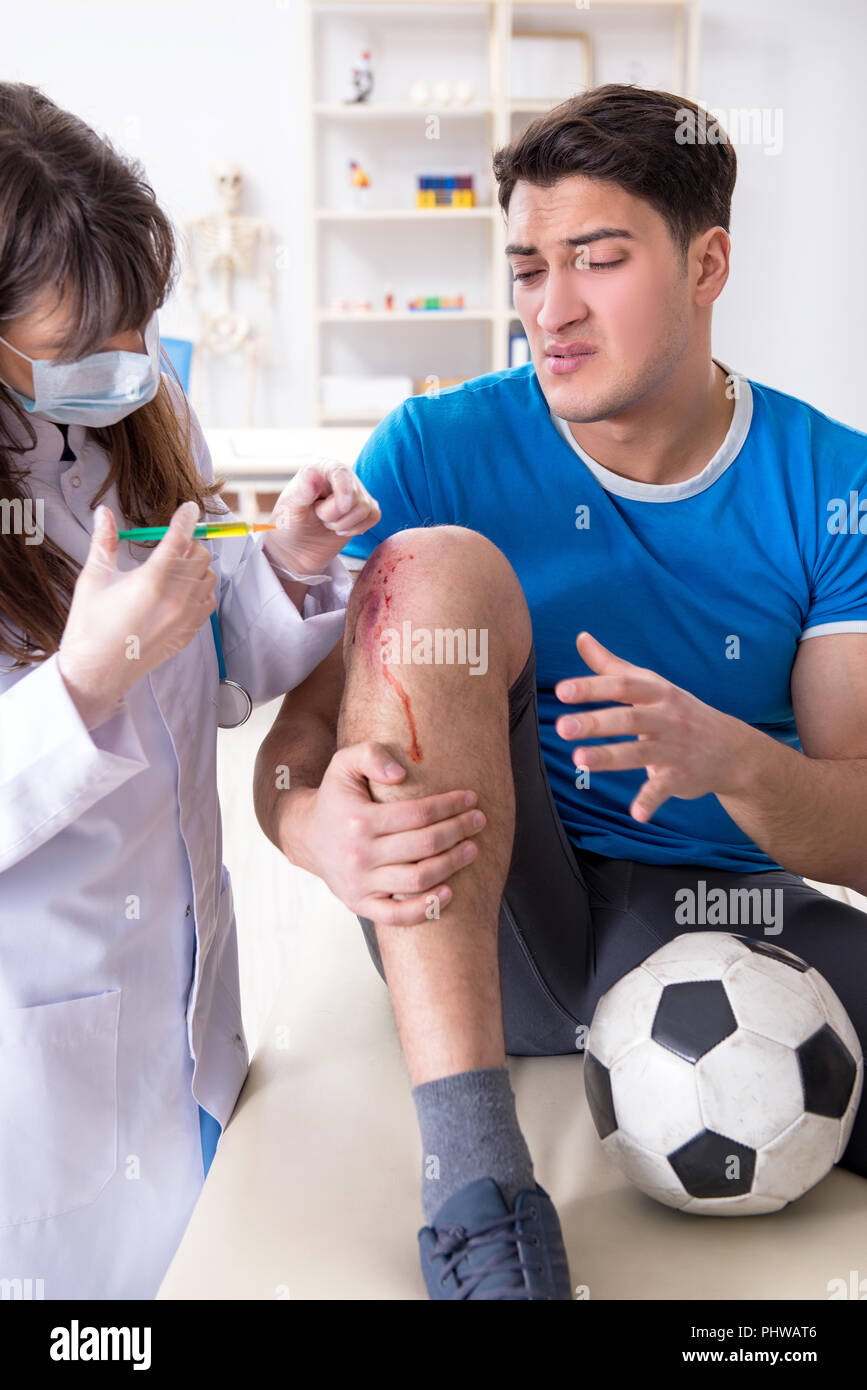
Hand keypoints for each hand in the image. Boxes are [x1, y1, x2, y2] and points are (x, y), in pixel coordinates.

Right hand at [58, 501, 216, 726]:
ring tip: (173, 568)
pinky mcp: (189, 633)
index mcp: (151, 581)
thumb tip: (103, 514)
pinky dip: (201, 591)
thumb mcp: (93, 578)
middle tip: (169, 545)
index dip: (186, 519)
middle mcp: (175, 599)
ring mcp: (186, 618)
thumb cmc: (90, 626)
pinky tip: (181, 591)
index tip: (189, 508)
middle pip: (199, 556)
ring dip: (196, 567)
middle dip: (188, 544)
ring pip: (209, 578)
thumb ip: (103, 542)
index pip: (179, 539)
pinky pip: (209, 602)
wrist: (97, 673)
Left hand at [263, 456, 379, 578]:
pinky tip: (341, 529)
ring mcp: (355, 492)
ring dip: (344, 524)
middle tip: (318, 517)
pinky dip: (358, 528)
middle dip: (335, 516)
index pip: (340, 472)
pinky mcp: (365, 508)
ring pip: (366, 509)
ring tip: (327, 523)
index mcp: (320, 468)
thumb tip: (312, 471)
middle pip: (354, 496)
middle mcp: (341, 475)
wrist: (296, 548)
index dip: (343, 490)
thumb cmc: (289, 524)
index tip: (342, 508)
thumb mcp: (289, 507)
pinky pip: (374, 516)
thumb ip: (302, 490)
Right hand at [289, 742, 485, 924]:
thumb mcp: (344, 764)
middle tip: (479, 821)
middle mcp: (359, 855)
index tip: (470, 798)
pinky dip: (425, 908)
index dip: (449, 806)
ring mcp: (360, 883)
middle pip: (424, 845)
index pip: (417, 814)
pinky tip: (448, 892)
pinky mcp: (360, 904)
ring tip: (472, 849)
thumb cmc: (336, 797)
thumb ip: (370, 755)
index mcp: (359, 820)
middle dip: (459, 830)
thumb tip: (400, 773)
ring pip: (418, 879)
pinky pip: (397, 915)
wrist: (306, 835)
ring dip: (452, 864)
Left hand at [554, 631, 749, 821]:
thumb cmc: (680, 712)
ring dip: (610, 757)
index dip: (593, 687)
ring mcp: (674, 749)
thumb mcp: (652, 685)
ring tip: (579, 760)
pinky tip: (636, 814)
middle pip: (628, 719)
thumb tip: (581, 637)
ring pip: (640, 753)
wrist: (731, 749)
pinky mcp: (681, 777)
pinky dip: (651, 801)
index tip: (562, 691)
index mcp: (657, 693)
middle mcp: (666, 719)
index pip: (622, 686)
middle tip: (563, 727)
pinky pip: (663, 789)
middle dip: (596, 723)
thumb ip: (612, 666)